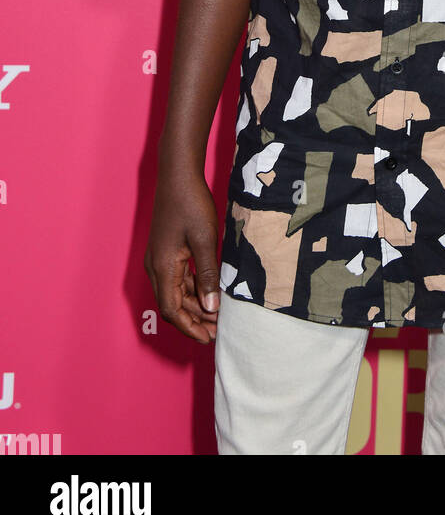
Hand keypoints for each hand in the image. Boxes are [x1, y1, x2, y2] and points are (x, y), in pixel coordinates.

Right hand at [144, 170, 221, 343]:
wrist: (178, 175)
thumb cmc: (191, 204)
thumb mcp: (205, 241)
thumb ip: (207, 275)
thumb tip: (211, 307)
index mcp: (163, 268)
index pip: (172, 310)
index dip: (190, 328)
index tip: (208, 339)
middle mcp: (157, 267)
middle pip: (174, 304)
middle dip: (195, 320)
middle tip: (218, 331)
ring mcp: (160, 258)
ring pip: (177, 292)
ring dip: (196, 305)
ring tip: (218, 316)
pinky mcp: (167, 251)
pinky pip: (179, 278)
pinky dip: (194, 289)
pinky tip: (211, 292)